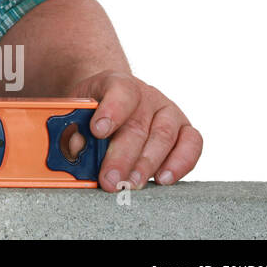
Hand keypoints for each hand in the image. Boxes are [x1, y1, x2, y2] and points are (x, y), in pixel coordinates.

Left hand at [59, 70, 201, 191]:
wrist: (112, 100)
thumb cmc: (93, 110)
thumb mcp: (76, 111)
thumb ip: (75, 128)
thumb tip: (77, 148)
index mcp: (116, 82)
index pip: (119, 90)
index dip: (111, 111)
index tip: (97, 132)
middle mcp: (146, 94)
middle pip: (138, 125)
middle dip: (122, 157)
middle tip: (110, 180)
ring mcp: (169, 111)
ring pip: (164, 137)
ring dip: (147, 165)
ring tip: (131, 184)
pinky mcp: (186, 129)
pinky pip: (192, 145)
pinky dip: (180, 163)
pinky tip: (163, 179)